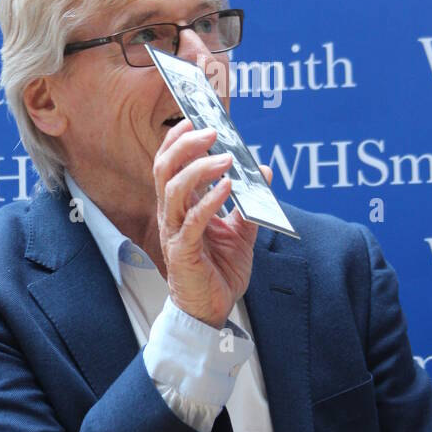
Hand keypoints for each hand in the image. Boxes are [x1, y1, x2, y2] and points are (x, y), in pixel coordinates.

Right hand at [153, 118, 273, 329]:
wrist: (214, 311)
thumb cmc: (220, 271)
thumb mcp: (241, 231)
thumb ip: (250, 202)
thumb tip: (265, 171)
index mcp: (181, 206)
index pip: (169, 164)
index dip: (178, 140)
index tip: (194, 120)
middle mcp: (172, 215)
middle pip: (165, 169)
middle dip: (186, 146)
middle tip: (212, 132)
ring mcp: (174, 233)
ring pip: (174, 190)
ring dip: (200, 169)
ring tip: (225, 159)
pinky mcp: (183, 252)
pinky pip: (192, 222)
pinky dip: (209, 201)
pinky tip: (227, 187)